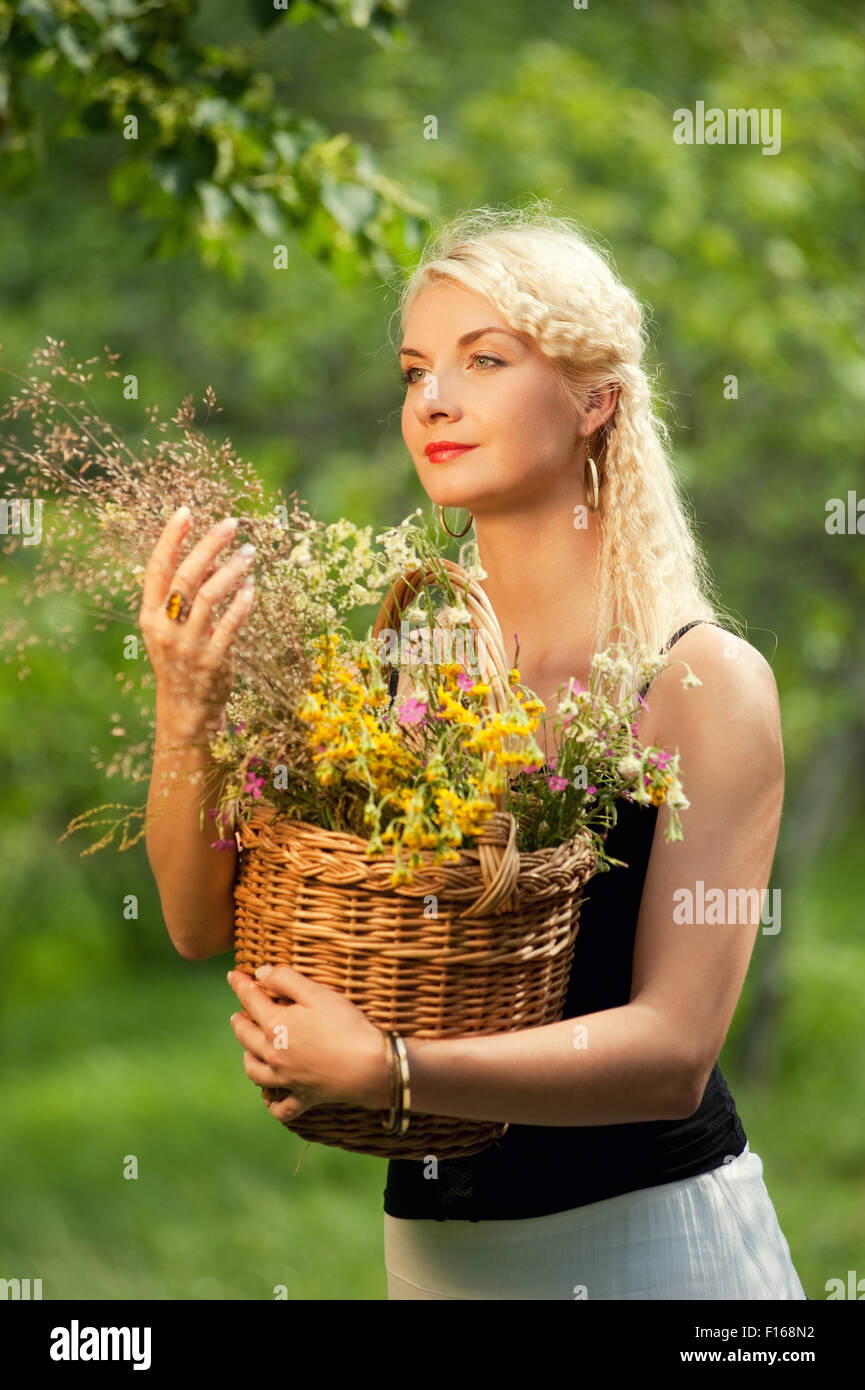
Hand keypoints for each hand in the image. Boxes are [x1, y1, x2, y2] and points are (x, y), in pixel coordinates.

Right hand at [138, 506, 255, 740]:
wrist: (185, 710)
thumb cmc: (180, 659)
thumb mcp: (170, 628)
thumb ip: (184, 595)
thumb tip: (210, 556)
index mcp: (149, 615)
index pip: (158, 569)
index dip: (170, 538)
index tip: (186, 511)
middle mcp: (165, 628)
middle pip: (186, 577)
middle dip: (209, 545)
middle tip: (230, 523)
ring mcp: (189, 645)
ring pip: (211, 596)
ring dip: (232, 569)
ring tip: (249, 551)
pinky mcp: (213, 660)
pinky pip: (231, 624)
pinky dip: (243, 601)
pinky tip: (253, 585)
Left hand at [227, 965, 390, 1123]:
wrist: (369, 1066)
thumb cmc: (345, 1025)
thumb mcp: (316, 993)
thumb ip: (286, 980)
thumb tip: (260, 973)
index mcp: (275, 1026)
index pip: (250, 1000)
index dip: (240, 985)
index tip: (232, 975)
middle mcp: (274, 1055)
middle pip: (246, 1037)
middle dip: (239, 1023)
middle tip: (237, 1015)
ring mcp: (287, 1079)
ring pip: (255, 1072)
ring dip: (248, 1059)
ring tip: (247, 1052)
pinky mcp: (304, 1097)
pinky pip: (281, 1108)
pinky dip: (272, 1104)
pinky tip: (270, 1099)